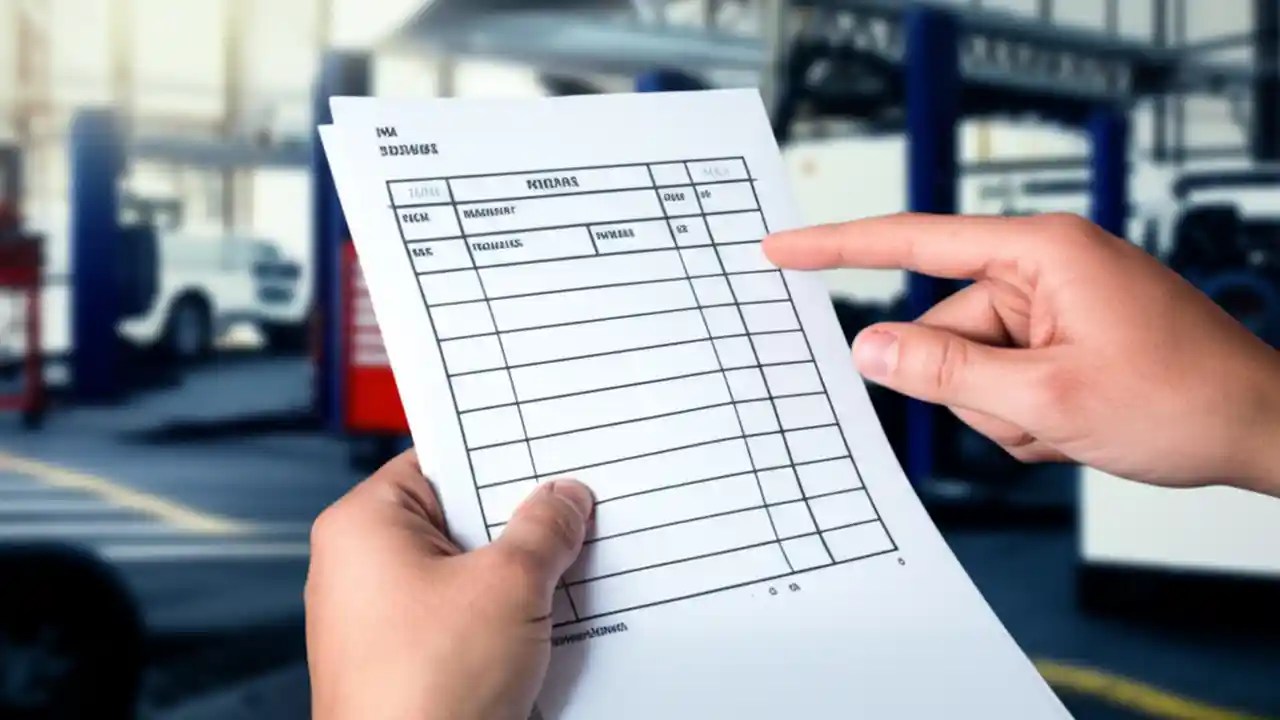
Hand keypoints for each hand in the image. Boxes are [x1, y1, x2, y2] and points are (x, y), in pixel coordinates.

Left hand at [305, 450, 593, 719]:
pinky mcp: (402, 661)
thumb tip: (562, 501)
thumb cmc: (423, 692)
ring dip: (514, 577)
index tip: (549, 458)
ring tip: (562, 574)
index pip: (439, 461)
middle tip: (571, 517)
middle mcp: (358, 568)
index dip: (499, 457)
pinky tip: (542, 624)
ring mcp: (377, 619)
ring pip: (462, 573)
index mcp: (363, 526)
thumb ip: (543, 530)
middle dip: (516, 523)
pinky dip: (499, 619)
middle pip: (455, 519)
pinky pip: (459, 619)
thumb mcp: (508, 587)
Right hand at [764, 213, 1279, 494]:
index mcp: (1040, 252)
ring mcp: (1055, 306)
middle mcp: (1043, 270)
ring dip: (1004, 411)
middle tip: (1035, 412)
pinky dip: (1026, 415)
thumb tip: (870, 348)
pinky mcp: (1063, 338)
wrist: (1261, 429)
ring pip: (972, 367)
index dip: (838, 247)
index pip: (914, 242)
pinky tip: (1077, 424)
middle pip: (945, 329)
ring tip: (1069, 421)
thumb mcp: (1047, 396)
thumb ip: (945, 373)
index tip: (782, 247)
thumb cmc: (1184, 397)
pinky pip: (1004, 381)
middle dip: (973, 388)